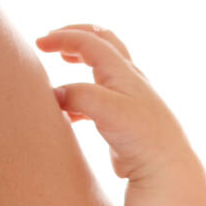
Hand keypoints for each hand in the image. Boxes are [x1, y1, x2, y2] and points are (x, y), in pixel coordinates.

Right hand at [33, 24, 192, 183]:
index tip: (39, 44)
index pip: (90, 41)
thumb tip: (56, 94)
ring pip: (103, 69)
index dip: (63, 38)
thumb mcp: (106, 109)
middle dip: (77, 37)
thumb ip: (78, 95)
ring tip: (62, 63)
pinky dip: (82, 95)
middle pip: (103, 44)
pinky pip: (100, 98)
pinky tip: (70, 112)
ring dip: (81, 61)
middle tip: (54, 42)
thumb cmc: (141, 136)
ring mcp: (129, 100)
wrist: (165, 168)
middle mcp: (129, 81)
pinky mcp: (126, 121)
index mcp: (123, 71)